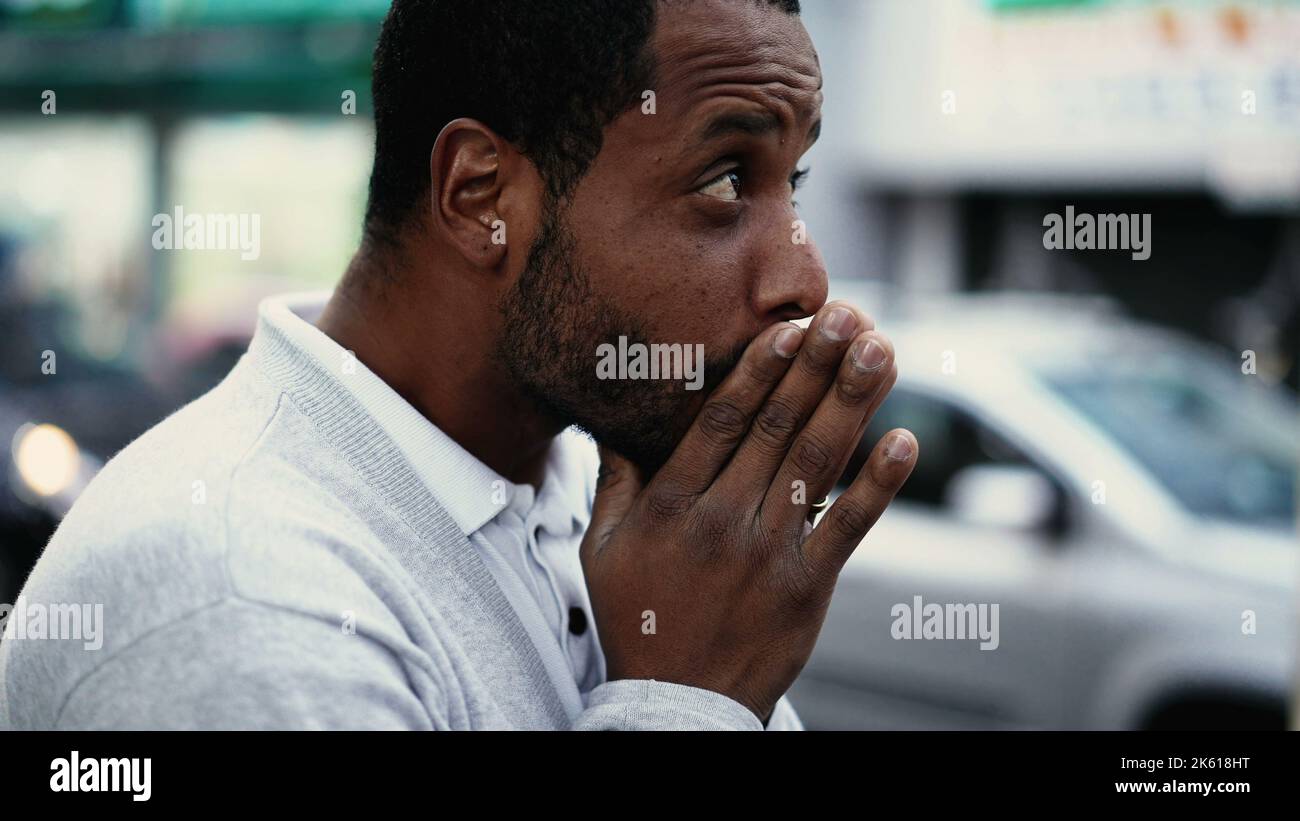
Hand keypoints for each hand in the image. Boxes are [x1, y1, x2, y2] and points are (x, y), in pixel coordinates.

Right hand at [580, 302, 917, 720]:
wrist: (677, 704)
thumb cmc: (638, 619)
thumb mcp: (603, 548)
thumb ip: (616, 478)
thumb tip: (617, 417)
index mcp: (673, 504)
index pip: (724, 420)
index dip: (762, 369)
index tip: (791, 326)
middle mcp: (722, 520)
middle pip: (779, 428)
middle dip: (818, 365)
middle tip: (850, 313)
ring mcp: (769, 554)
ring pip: (817, 464)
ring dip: (853, 402)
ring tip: (881, 350)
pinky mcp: (807, 588)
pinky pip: (848, 528)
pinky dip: (879, 485)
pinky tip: (904, 441)